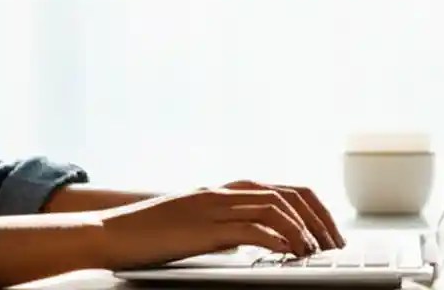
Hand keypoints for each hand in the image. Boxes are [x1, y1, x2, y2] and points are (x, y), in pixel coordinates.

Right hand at [96, 186, 326, 270]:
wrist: (109, 234)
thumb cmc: (146, 235)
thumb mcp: (191, 226)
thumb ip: (220, 227)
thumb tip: (247, 240)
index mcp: (220, 191)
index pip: (279, 188)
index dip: (310, 207)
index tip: (326, 232)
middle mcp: (221, 193)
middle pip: (286, 193)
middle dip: (318, 217)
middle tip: (334, 243)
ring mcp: (213, 208)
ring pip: (275, 207)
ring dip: (303, 229)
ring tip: (315, 252)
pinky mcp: (204, 228)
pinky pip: (252, 229)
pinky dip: (278, 239)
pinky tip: (289, 254)